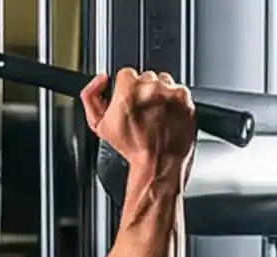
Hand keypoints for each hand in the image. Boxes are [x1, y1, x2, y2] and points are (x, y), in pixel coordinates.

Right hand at [80, 68, 195, 168]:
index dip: (124, 88)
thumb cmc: (132, 147)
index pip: (125, 74)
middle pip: (145, 77)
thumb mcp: (99, 125)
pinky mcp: (186, 98)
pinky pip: (178, 91)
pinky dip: (173, 101)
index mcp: (128, 90)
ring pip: (163, 82)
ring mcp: (171, 92)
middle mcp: (151, 87)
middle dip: (142, 91)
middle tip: (141, 110)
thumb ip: (91, 97)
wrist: (159, 162)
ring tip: (155, 113)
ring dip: (159, 93)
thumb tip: (100, 80)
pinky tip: (166, 115)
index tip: (128, 100)